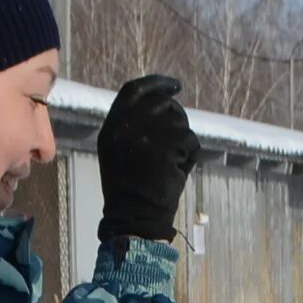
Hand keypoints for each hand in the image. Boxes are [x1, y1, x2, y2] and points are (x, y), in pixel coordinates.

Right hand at [96, 74, 198, 245]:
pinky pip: (190, 141)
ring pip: (179, 122)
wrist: (134, 219)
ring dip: (183, 140)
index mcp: (111, 127)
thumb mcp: (118, 152)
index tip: (175, 86)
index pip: (134, 90)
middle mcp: (125, 127)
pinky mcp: (165, 148)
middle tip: (179, 139)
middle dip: (177, 118)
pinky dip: (190, 156)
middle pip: (161, 103)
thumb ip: (131, 126)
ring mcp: (145, 136)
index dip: (157, 84)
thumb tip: (161, 102)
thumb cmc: (130, 191)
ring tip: (171, 163)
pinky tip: (177, 172)